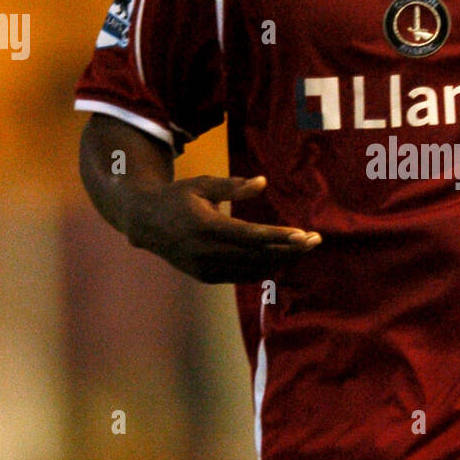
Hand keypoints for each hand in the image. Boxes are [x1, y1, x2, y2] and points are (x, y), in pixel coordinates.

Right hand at [125, 174, 321, 281]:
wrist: (144, 223)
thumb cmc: (178, 197)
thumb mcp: (202, 185)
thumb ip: (233, 186)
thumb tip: (263, 182)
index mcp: (205, 227)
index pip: (250, 236)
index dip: (279, 237)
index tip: (304, 235)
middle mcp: (206, 252)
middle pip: (256, 256)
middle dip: (289, 250)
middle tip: (315, 241)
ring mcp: (205, 268)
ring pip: (252, 270)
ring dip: (281, 261)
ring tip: (303, 248)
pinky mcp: (206, 277)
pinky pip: (242, 276)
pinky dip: (263, 268)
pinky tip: (282, 258)